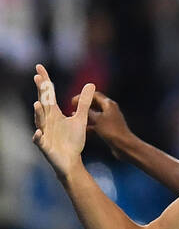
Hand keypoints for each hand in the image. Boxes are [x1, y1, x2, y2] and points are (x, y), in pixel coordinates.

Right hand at [32, 64, 92, 180]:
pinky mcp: (45, 146)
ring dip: (38, 113)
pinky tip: (39, 133)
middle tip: (38, 79)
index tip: (39, 67)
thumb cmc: (73, 140)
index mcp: (54, 113)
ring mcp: (45, 133)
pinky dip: (38, 137)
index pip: (48, 94)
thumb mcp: (80, 119)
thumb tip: (91, 84)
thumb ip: (84, 103)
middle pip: (43, 104)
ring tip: (37, 104)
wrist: (71, 161)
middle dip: (40, 93)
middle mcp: (47, 121)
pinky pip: (40, 141)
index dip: (44, 81)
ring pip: (39, 121)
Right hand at [70, 87, 130, 155]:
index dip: (83, 97)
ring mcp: (110, 120)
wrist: (125, 146)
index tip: (73, 101)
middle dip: (84, 106)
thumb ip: (88, 111)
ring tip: (75, 118)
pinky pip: (98, 125)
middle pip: (95, 104)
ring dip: (86, 116)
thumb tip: (81, 106)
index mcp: (109, 104)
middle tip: (73, 108)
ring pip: (96, 115)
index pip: (94, 95)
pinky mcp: (110, 129)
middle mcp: (110, 110)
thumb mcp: (97, 119)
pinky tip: (82, 129)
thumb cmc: (111, 131)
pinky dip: (90, 126)